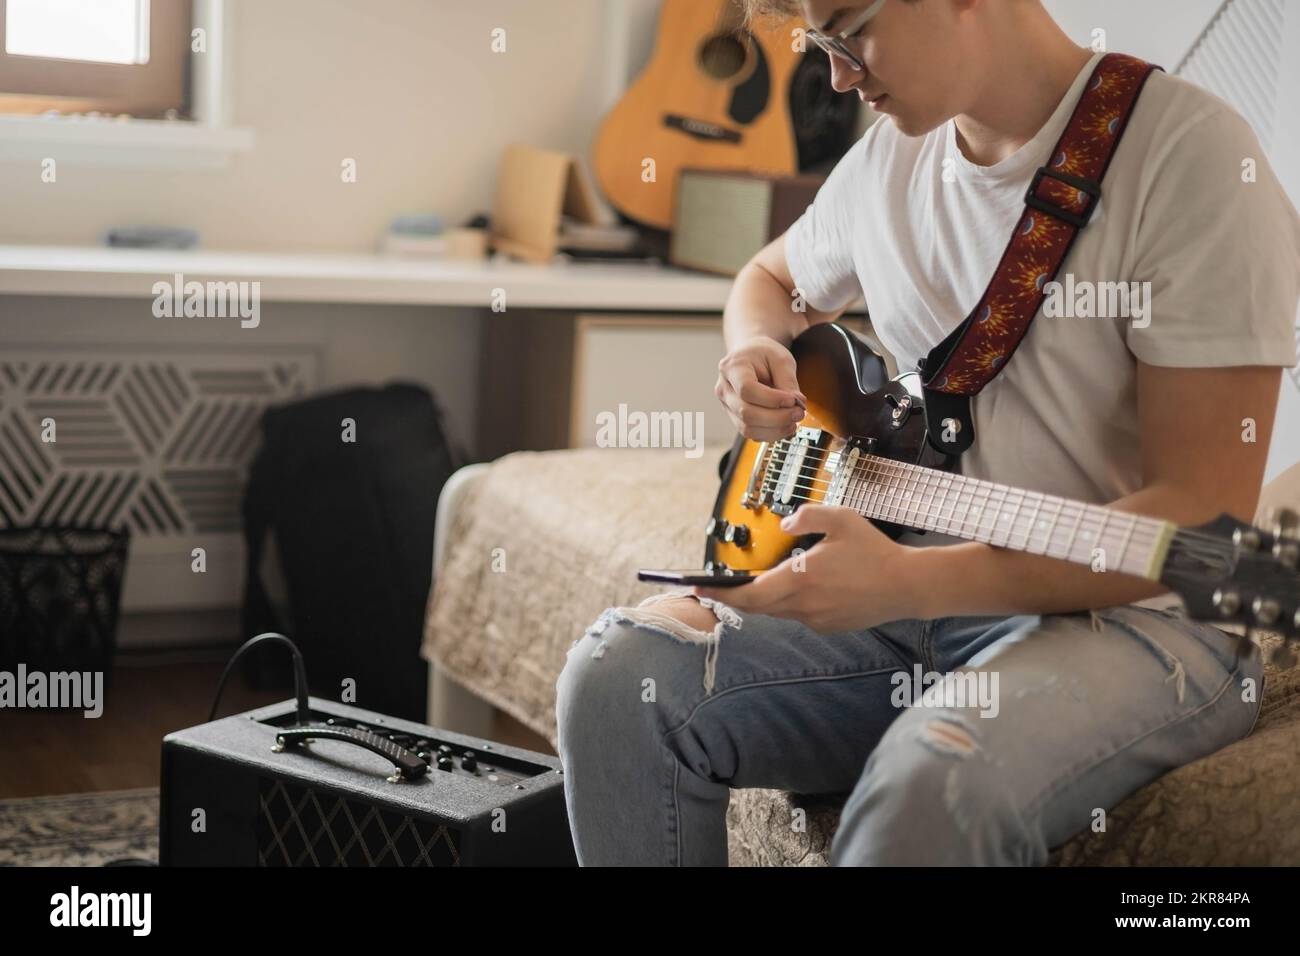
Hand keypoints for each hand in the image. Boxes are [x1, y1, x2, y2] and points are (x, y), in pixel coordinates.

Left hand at [693, 505, 929, 631]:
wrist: (908, 586)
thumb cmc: (875, 551)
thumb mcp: (841, 518)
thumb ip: (807, 515)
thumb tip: (786, 522)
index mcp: (801, 579)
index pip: (749, 594)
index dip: (719, 594)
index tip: (697, 589)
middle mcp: (804, 605)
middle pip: (757, 606)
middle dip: (734, 596)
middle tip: (713, 587)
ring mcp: (816, 620)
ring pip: (777, 611)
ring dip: (762, 598)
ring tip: (749, 585)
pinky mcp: (829, 626)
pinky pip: (798, 615)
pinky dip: (787, 603)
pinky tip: (793, 588)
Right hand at [714, 336, 807, 440]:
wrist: (750, 355)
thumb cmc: (764, 354)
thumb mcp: (781, 358)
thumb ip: (788, 380)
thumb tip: (797, 403)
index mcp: (732, 367)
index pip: (747, 389)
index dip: (771, 399)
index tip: (792, 400)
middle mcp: (725, 389)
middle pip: (746, 413)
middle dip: (777, 418)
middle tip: (798, 413)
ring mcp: (727, 406)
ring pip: (747, 428)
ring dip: (775, 430)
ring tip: (794, 421)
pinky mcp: (735, 418)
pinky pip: (751, 433)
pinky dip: (771, 434)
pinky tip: (784, 426)